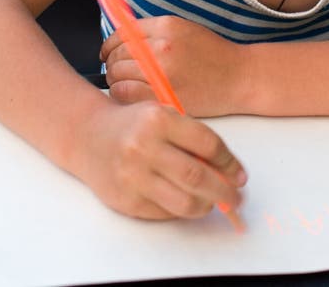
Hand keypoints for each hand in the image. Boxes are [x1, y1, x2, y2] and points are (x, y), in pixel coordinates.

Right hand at [72, 97, 246, 219]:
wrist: (89, 136)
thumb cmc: (133, 124)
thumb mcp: (162, 115)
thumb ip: (191, 137)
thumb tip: (227, 171)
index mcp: (158, 119)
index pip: (207, 143)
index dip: (229, 162)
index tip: (239, 174)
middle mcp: (144, 146)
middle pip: (198, 176)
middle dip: (225, 191)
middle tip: (237, 197)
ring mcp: (133, 176)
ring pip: (185, 202)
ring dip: (207, 205)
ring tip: (213, 202)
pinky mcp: (126, 200)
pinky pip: (165, 213)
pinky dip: (182, 211)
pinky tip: (186, 201)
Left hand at [100, 16, 244, 115]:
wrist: (240, 77)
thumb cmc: (214, 54)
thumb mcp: (185, 29)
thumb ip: (154, 32)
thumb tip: (121, 38)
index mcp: (167, 26)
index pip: (122, 33)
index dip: (109, 44)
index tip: (106, 52)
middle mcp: (162, 47)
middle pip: (117, 54)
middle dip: (111, 63)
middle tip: (114, 70)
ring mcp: (162, 74)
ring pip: (118, 74)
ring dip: (114, 79)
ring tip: (121, 83)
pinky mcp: (164, 96)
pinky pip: (126, 94)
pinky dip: (120, 94)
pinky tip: (128, 94)